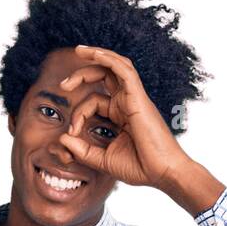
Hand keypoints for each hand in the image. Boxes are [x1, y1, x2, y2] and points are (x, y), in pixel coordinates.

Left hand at [57, 45, 193, 188]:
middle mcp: (127, 103)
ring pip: (115, 66)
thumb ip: (83, 150)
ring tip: (79, 51)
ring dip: (96, 56)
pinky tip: (93, 53)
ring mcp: (134, 98)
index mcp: (121, 115)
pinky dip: (109, 58)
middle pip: (104, 75)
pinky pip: (124, 70)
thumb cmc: (141, 168)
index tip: (71, 133)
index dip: (77, 114)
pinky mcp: (138, 98)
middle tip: (63, 85)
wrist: (164, 174)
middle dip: (81, 75)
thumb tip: (63, 138)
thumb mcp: (104, 160)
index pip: (94, 102)